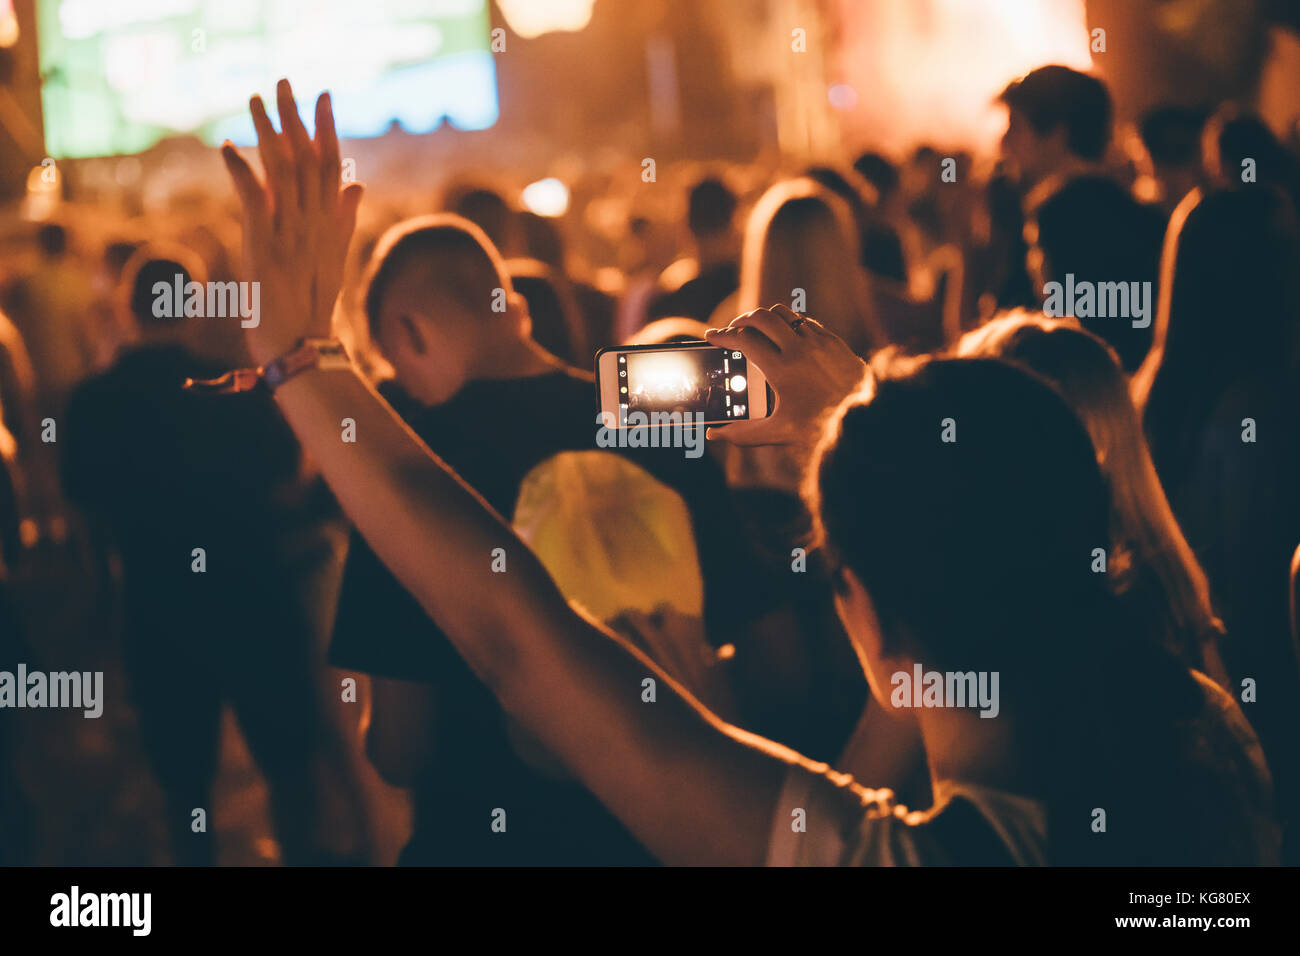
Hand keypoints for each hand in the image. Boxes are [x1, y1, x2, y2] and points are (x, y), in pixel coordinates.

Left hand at [220, 79, 363, 364]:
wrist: (300, 344)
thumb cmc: (312, 306)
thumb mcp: (333, 256)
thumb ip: (344, 217)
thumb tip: (357, 184)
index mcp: (329, 223)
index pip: (332, 166)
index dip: (327, 129)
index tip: (323, 97)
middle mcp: (314, 222)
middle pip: (308, 160)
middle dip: (297, 118)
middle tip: (286, 81)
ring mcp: (291, 233)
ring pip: (282, 172)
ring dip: (268, 133)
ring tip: (255, 101)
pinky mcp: (265, 246)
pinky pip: (255, 202)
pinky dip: (242, 173)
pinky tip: (230, 148)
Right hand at [704, 304, 867, 446]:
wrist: (865, 418)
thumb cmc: (822, 427)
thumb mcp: (780, 432)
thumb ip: (744, 433)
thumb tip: (714, 435)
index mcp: (782, 369)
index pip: (744, 340)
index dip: (723, 335)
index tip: (712, 336)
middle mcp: (799, 349)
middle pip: (760, 317)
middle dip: (741, 320)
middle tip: (732, 330)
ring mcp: (818, 341)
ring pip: (783, 313)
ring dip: (765, 318)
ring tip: (756, 330)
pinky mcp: (833, 340)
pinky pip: (804, 321)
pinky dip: (788, 325)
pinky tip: (785, 338)